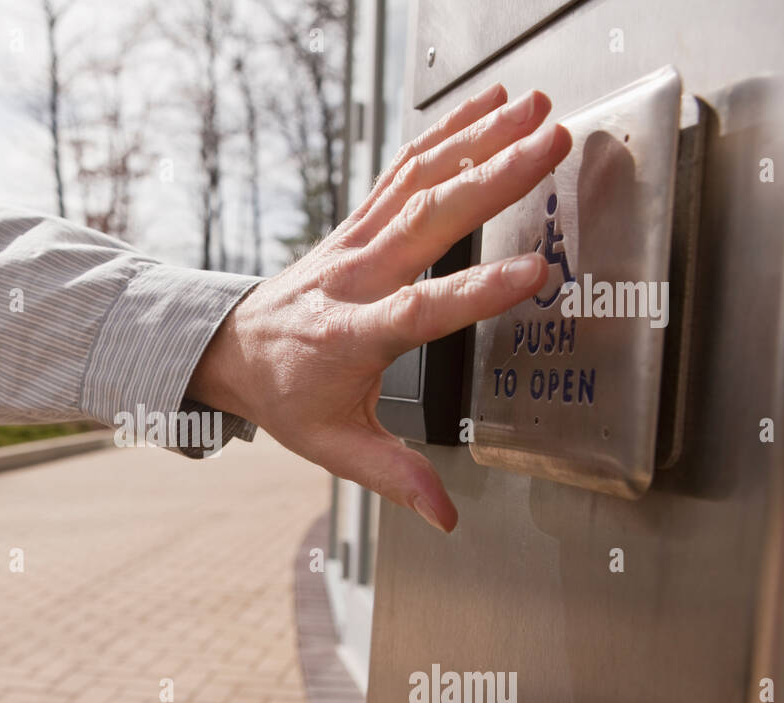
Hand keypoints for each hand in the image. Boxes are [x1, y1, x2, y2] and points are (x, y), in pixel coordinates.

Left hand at [187, 82, 571, 531]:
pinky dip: (446, 132)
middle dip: (493, 180)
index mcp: (352, 336)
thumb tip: (445, 517)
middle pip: (427, 222)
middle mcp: (355, 277)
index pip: (418, 311)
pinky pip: (402, 169)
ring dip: (478, 139)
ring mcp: (355, 241)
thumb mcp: (333, 446)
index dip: (474, 292)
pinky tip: (489, 104)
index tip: (536, 271)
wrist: (230, 348)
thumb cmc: (285, 396)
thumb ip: (391, 477)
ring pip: (418, 181)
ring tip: (535, 107)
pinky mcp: (359, 222)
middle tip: (553, 145)